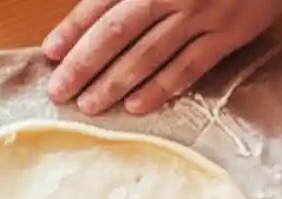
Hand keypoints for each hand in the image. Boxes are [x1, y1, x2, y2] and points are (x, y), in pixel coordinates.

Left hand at [42, 0, 281, 114]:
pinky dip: (161, 88)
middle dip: (84, 64)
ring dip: (115, 83)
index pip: (103, 1)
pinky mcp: (231, 33)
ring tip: (88, 106)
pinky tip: (135, 106)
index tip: (50, 53)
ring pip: (149, 54)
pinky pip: (189, 66)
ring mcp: (203, 14)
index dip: (74, 28)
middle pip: (118, 31)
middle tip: (59, 91)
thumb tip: (99, 5)